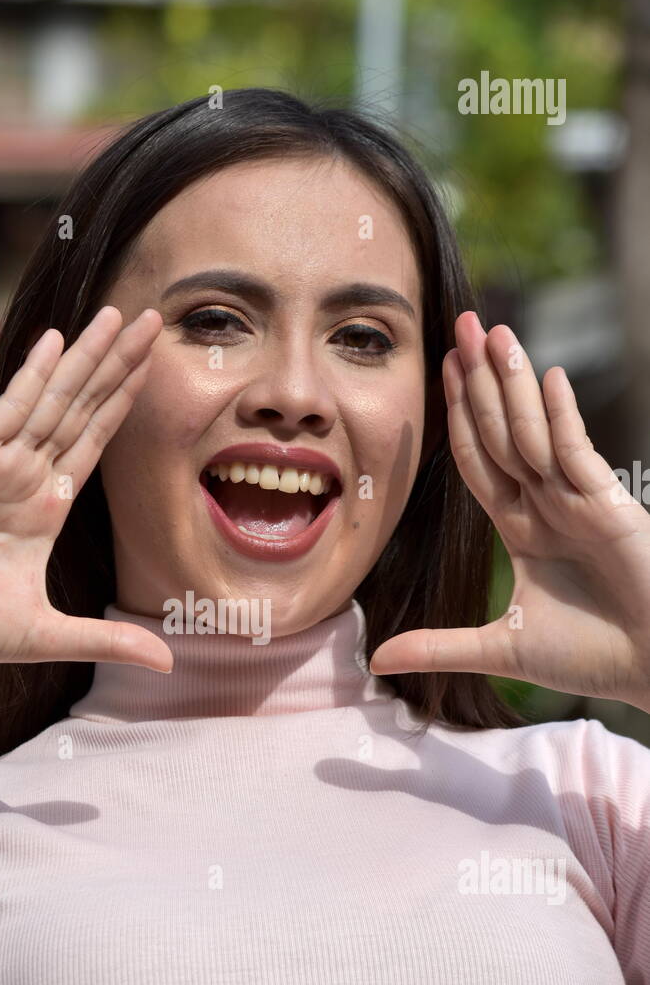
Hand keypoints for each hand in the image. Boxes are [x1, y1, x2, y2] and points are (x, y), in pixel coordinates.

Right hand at [0, 307, 173, 674]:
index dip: (126, 403)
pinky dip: (34, 374)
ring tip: (119, 315)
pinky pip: (8, 407)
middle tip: (155, 319)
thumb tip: (168, 664)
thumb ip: (109, 639)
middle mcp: (26, 474)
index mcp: (47, 506)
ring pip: (54, 398)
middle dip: (120, 364)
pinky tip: (59, 340)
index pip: (96, 440)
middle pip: (84, 407)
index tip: (158, 367)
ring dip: (88, 357)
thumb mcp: (49, 635)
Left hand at [368, 310, 649, 711]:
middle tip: (456, 325)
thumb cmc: (589, 657)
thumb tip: (375, 659)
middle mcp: (548, 505)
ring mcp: (579, 503)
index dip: (458, 418)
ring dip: (513, 383)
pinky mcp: (610, 510)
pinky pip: (579, 456)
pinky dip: (563, 419)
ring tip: (492, 333)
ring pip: (536, 433)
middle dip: (479, 382)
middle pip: (503, 432)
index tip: (438, 372)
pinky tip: (546, 378)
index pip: (481, 461)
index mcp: (523, 529)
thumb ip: (438, 646)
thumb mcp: (498, 650)